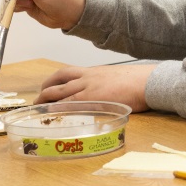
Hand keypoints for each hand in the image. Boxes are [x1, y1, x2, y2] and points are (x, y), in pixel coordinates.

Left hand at [35, 64, 154, 111]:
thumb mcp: (118, 78)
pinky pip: (68, 103)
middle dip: (45, 89)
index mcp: (94, 71)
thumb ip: (107, 84)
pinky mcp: (92, 99)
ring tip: (39, 107)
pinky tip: (50, 114)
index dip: (55, 80)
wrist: (147, 82)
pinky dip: (57, 108)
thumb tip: (106, 93)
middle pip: (59, 79)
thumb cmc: (138, 81)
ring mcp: (88, 87)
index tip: (49, 87)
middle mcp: (88, 76)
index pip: (68, 73)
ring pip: (59, 90)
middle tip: (38, 99)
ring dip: (45, 99)